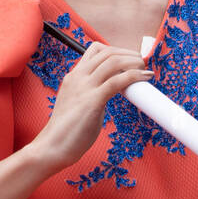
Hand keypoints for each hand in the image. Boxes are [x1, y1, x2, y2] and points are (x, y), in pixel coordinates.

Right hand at [29, 42, 151, 172]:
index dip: (116, 50)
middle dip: (129, 54)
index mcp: (74, 76)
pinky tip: (144, 78)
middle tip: (142, 62)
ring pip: (113, 62)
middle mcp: (78, 77)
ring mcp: (84, 88)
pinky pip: (117, 81)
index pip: (95, 50)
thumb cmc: (68, 130)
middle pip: (107, 52)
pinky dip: (134, 76)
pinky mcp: (92, 101)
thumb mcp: (81, 102)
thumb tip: (116, 88)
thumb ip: (95, 92)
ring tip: (145, 69)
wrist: (52, 147)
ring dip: (134, 62)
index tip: (130, 59)